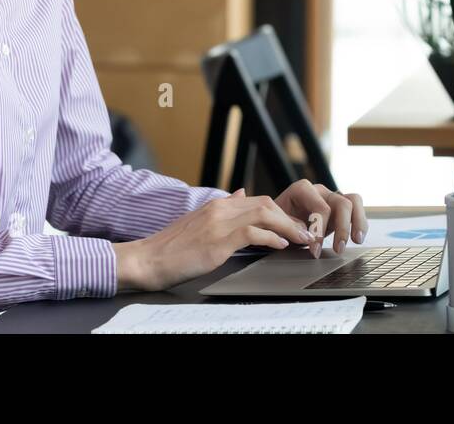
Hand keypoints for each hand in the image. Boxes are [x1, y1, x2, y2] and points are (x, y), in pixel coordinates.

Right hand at [114, 189, 316, 291]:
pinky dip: (271, 237)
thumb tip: (241, 194)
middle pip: (266, 204)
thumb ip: (222, 209)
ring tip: (301, 239)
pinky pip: (252, 232)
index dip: (282, 213)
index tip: (296, 226)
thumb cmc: (173, 248)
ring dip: (288, 227)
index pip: (258, 201)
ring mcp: (218, 223)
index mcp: (217, 204)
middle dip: (291, 218)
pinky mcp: (217, 240)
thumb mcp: (199, 222)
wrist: (148, 259)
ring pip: (264, 214)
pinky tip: (280, 245)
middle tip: (306, 232)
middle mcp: (220, 208)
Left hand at [275, 179, 367, 258]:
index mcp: (302, 190)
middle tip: (338, 249)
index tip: (316, 248)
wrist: (275, 225)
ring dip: (357, 222)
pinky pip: (357, 210)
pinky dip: (360, 224)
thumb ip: (292, 228)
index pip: (321, 207)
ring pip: (354, 201)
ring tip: (356, 240)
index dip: (321, 229)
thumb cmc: (275, 223)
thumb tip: (308, 237)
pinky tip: (357, 239)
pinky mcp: (339, 210)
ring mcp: (331, 198)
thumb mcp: (278, 225)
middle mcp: (319, 191)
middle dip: (342, 228)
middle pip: (341, 202)